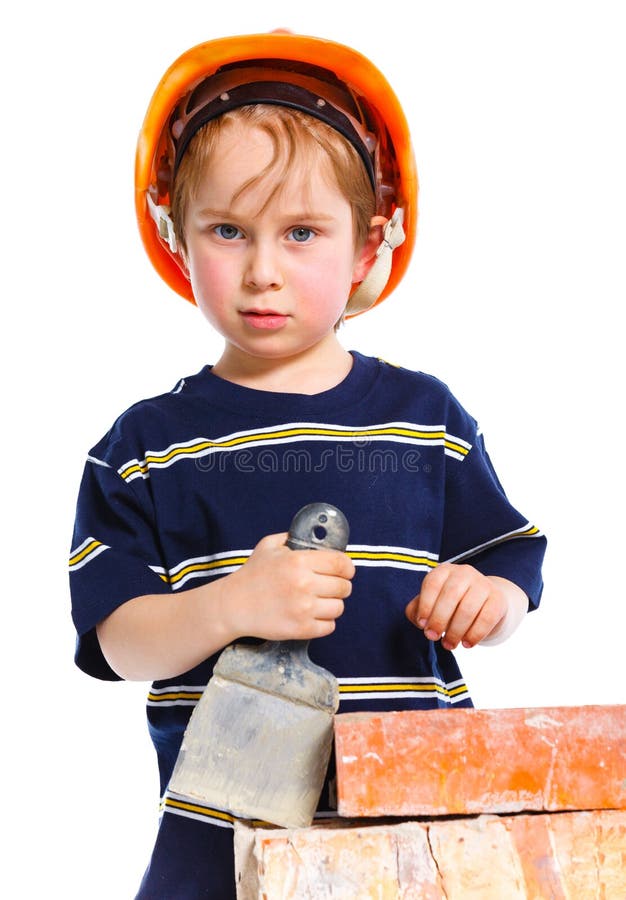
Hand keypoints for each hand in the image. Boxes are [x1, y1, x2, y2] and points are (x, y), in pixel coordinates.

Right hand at [227, 532, 354, 640]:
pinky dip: (325, 622)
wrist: (233, 606)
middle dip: (340, 586)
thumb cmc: (252, 575)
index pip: (341, 564)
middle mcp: (304, 584)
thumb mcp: (269, 546)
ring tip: (319, 602)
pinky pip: (329, 626)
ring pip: (339, 607)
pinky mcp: (301, 629)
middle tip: (330, 587)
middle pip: (344, 587)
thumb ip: (291, 537)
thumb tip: (313, 536)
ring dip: (332, 604)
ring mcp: (303, 609)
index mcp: (299, 561)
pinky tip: (312, 615)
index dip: (348, 567)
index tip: (346, 571)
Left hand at [405, 563, 506, 649]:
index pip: (433, 583)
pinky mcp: (498, 599)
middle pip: (451, 595)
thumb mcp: (430, 603)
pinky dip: (475, 634)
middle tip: (433, 637)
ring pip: (468, 608)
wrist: (482, 602)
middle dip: (439, 619)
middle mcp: (464, 573)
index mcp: (444, 571)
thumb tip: (421, 622)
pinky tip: (466, 643)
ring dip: (456, 631)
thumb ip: (417, 610)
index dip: (425, 605)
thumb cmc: (448, 604)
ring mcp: (483, 584)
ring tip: (449, 644)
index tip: (422, 625)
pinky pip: (487, 618)